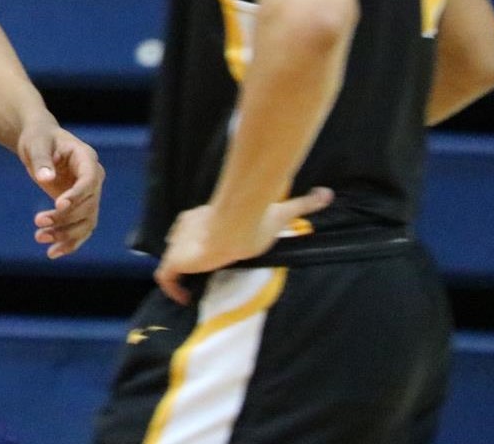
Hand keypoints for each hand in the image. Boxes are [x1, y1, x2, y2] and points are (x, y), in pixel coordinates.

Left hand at [20, 124, 103, 258]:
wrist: (40, 142)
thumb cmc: (39, 138)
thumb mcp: (36, 143)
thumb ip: (41, 160)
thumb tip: (46, 178)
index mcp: (86, 158)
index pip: (90, 180)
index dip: (77, 195)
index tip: (58, 205)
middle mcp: (93, 178)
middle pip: (88, 205)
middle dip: (65, 218)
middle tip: (38, 222)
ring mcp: (89, 195)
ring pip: (86, 222)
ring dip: (66, 234)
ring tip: (40, 238)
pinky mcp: (80, 207)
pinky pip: (81, 229)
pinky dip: (70, 243)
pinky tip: (53, 253)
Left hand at [153, 187, 334, 303]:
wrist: (236, 224)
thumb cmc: (255, 218)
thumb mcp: (281, 212)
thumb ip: (303, 204)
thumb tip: (328, 193)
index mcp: (204, 215)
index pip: (194, 226)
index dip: (199, 240)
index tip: (211, 255)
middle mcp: (187, 227)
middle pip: (180, 242)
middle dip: (187, 256)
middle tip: (201, 273)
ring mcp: (179, 244)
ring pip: (173, 259)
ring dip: (181, 273)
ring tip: (193, 288)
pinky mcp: (176, 260)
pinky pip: (165, 278)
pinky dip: (172, 289)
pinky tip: (185, 299)